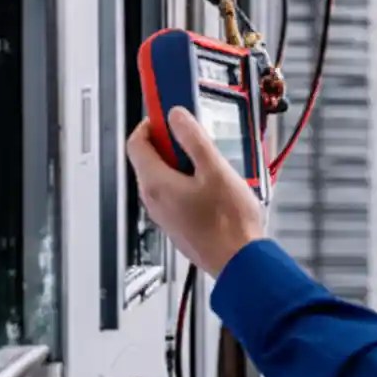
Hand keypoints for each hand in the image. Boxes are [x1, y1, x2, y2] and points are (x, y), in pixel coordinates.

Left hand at [126, 107, 265, 277]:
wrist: (239, 262)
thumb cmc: (229, 223)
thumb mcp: (215, 169)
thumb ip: (193, 139)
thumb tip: (176, 116)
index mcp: (156, 183)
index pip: (136, 142)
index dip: (152, 123)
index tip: (169, 114)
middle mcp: (153, 200)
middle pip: (149, 158)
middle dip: (172, 142)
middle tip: (197, 138)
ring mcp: (164, 214)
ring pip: (163, 176)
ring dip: (182, 163)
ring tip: (211, 164)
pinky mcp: (177, 224)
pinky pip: (174, 194)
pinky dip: (187, 182)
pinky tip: (214, 187)